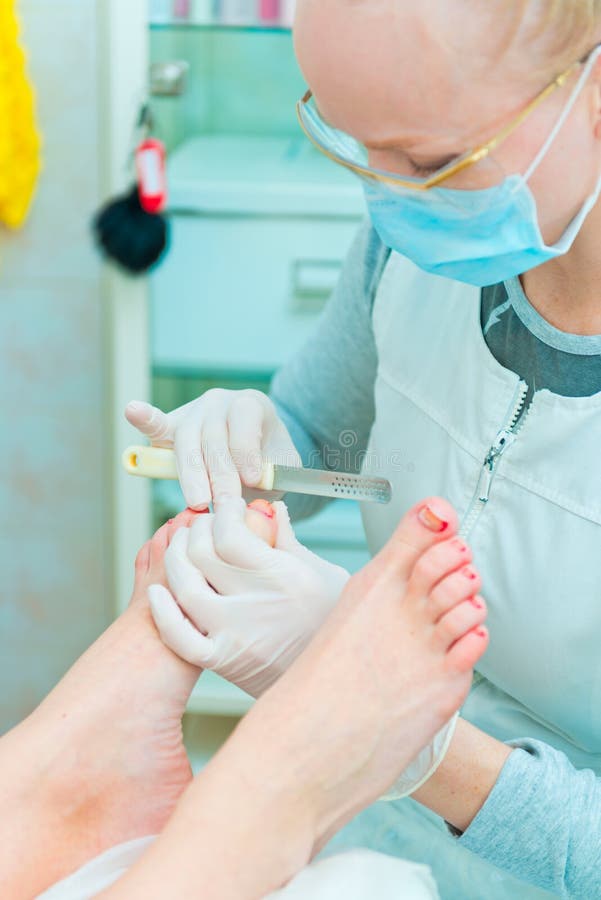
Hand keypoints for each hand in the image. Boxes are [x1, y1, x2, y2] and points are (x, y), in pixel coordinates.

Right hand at [125, 390, 301, 509]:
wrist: (257, 453)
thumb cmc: (268, 461)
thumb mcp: (282, 467)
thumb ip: (275, 475)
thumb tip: (258, 487)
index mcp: (251, 405)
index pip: (243, 419)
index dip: (246, 450)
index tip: (253, 479)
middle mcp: (220, 402)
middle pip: (213, 436)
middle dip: (219, 474)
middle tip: (225, 504)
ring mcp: (194, 412)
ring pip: (187, 441)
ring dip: (192, 474)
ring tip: (198, 501)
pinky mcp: (172, 428)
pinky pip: (158, 424)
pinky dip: (145, 420)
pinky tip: (133, 411)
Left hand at [149, 499, 349, 696]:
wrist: (330, 675)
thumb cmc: (330, 621)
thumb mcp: (325, 574)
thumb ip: (290, 540)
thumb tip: (272, 509)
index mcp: (283, 577)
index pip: (231, 533)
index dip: (223, 512)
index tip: (227, 505)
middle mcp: (254, 605)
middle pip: (203, 553)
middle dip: (199, 528)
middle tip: (206, 523)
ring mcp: (234, 634)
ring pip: (184, 586)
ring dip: (176, 557)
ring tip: (184, 545)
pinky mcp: (221, 660)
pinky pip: (178, 636)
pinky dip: (163, 613)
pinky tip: (157, 592)